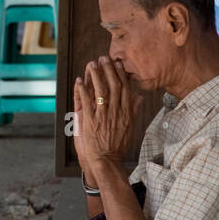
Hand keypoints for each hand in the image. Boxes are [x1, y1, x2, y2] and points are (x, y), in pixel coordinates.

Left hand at [73, 57, 137, 180]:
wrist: (107, 161)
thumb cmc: (118, 146)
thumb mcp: (131, 127)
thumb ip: (134, 110)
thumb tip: (139, 96)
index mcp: (126, 113)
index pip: (125, 88)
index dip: (121, 74)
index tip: (118, 63)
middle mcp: (116, 112)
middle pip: (113, 85)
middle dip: (108, 70)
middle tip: (103, 57)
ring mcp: (103, 116)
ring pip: (100, 90)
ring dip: (95, 75)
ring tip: (91, 64)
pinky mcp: (91, 121)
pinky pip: (86, 101)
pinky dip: (82, 90)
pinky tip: (79, 80)